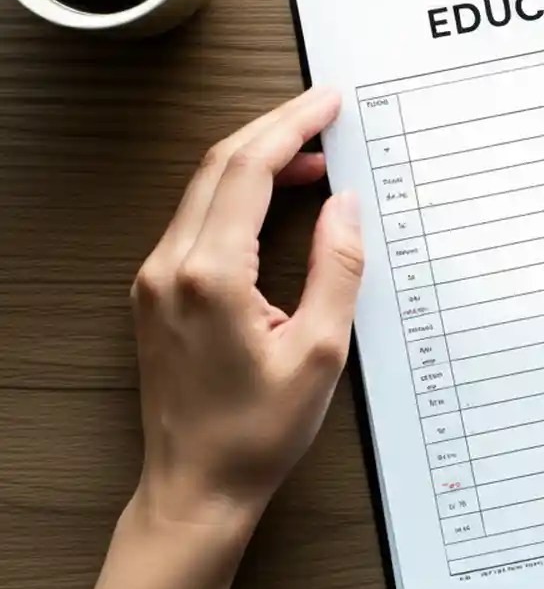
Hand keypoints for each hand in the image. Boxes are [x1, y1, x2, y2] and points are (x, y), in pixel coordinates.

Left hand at [128, 86, 363, 523]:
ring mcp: (153, 278)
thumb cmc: (257, 432)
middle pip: (218, 165)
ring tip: (312, 159)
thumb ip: (337, 268)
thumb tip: (345, 207)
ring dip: (256, 161)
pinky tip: (274, 200)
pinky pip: (195, 218)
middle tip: (324, 114)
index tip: (327, 103)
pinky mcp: (154, 291)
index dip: (291, 126)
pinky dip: (237, 194)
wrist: (196, 485)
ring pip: (203, 188)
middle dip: (274, 130)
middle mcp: (169, 266)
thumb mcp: (320, 351)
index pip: (247, 170)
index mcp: (209, 276)